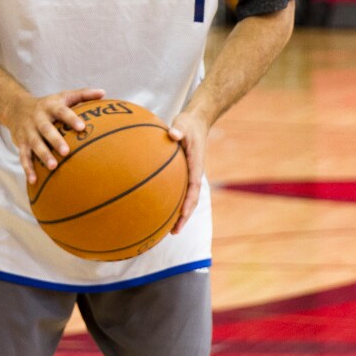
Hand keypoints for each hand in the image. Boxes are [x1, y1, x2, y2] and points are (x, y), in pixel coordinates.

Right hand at [6, 87, 105, 185]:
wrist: (16, 108)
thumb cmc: (48, 104)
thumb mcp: (63, 96)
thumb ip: (83, 94)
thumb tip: (103, 92)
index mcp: (50, 106)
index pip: (61, 111)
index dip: (71, 118)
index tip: (82, 127)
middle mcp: (38, 118)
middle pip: (46, 129)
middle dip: (55, 140)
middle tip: (66, 151)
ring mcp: (28, 131)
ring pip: (34, 143)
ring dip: (43, 155)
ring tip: (53, 166)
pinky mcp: (21, 143)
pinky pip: (23, 156)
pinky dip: (28, 168)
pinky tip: (34, 180)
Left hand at [168, 110, 210, 233]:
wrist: (196, 123)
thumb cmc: (187, 124)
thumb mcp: (183, 123)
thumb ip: (179, 129)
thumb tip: (173, 134)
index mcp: (196, 164)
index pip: (194, 186)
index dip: (189, 201)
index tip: (182, 214)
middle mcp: (194, 173)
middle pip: (191, 200)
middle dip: (184, 217)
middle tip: (174, 232)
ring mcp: (189, 176)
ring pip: (186, 199)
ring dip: (179, 216)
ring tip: (168, 231)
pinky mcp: (184, 175)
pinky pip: (179, 192)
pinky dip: (172, 204)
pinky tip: (159, 212)